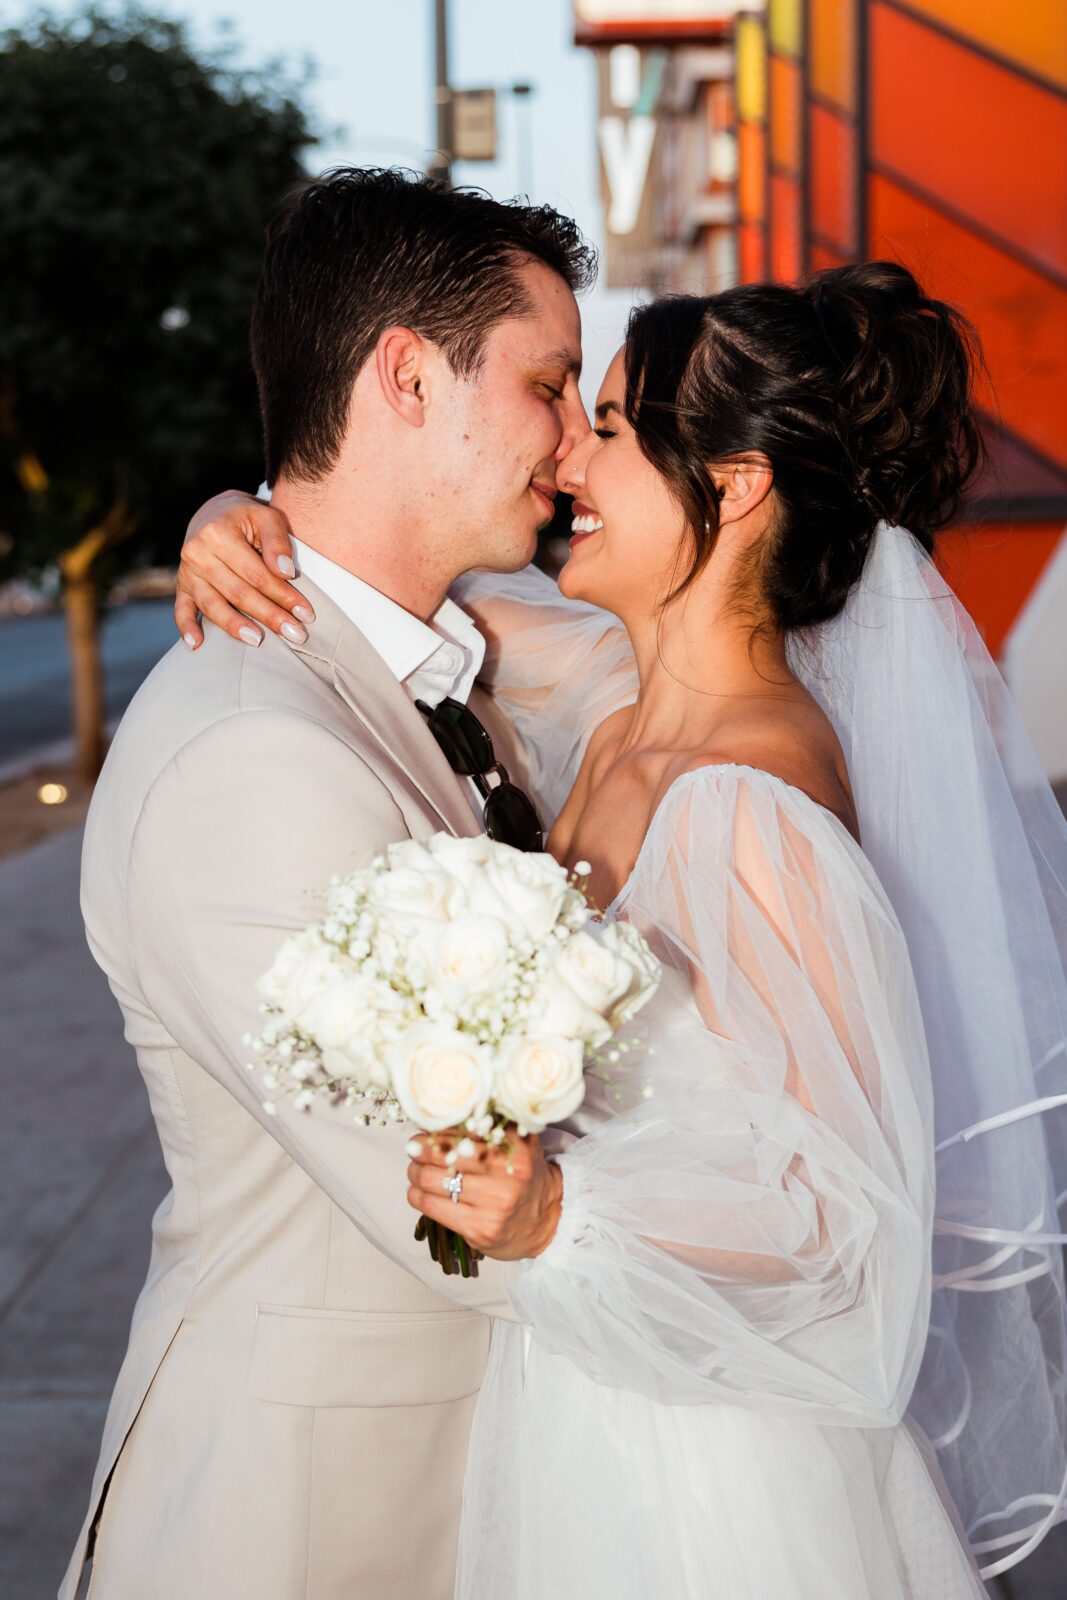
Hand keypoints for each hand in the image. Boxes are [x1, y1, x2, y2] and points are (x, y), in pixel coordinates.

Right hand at [174, 490, 315, 650]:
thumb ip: (278, 541)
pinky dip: (187, 627)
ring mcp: (187, 572)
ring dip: (236, 627)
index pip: (256, 573)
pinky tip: (197, 645)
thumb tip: (286, 573)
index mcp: (218, 533)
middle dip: (270, 615)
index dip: (283, 595)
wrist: (215, 513)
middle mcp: (197, 553)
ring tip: (258, 641)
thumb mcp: (266, 516)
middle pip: (238, 592)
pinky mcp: (181, 586)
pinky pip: (181, 609)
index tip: (306, 613)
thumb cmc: (247, 517)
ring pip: (213, 605)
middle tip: (296, 634)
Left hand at [407, 1130, 562, 1260]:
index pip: (461, 1129)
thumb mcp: (517, 1144)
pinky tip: (418, 1192)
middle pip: (442, 1153)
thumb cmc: (523, 1176)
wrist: (546, 1220)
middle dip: (420, 1149)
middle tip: (414, 1148)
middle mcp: (507, 1175)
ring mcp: (494, 1205)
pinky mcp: (479, 1229)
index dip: (436, 1128)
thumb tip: (438, 1118)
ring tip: (415, 1170)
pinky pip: (431, 1207)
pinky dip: (416, 1196)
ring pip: (430, 1179)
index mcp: (516, 1147)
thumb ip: (487, 1128)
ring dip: (414, 1172)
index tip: (424, 1129)